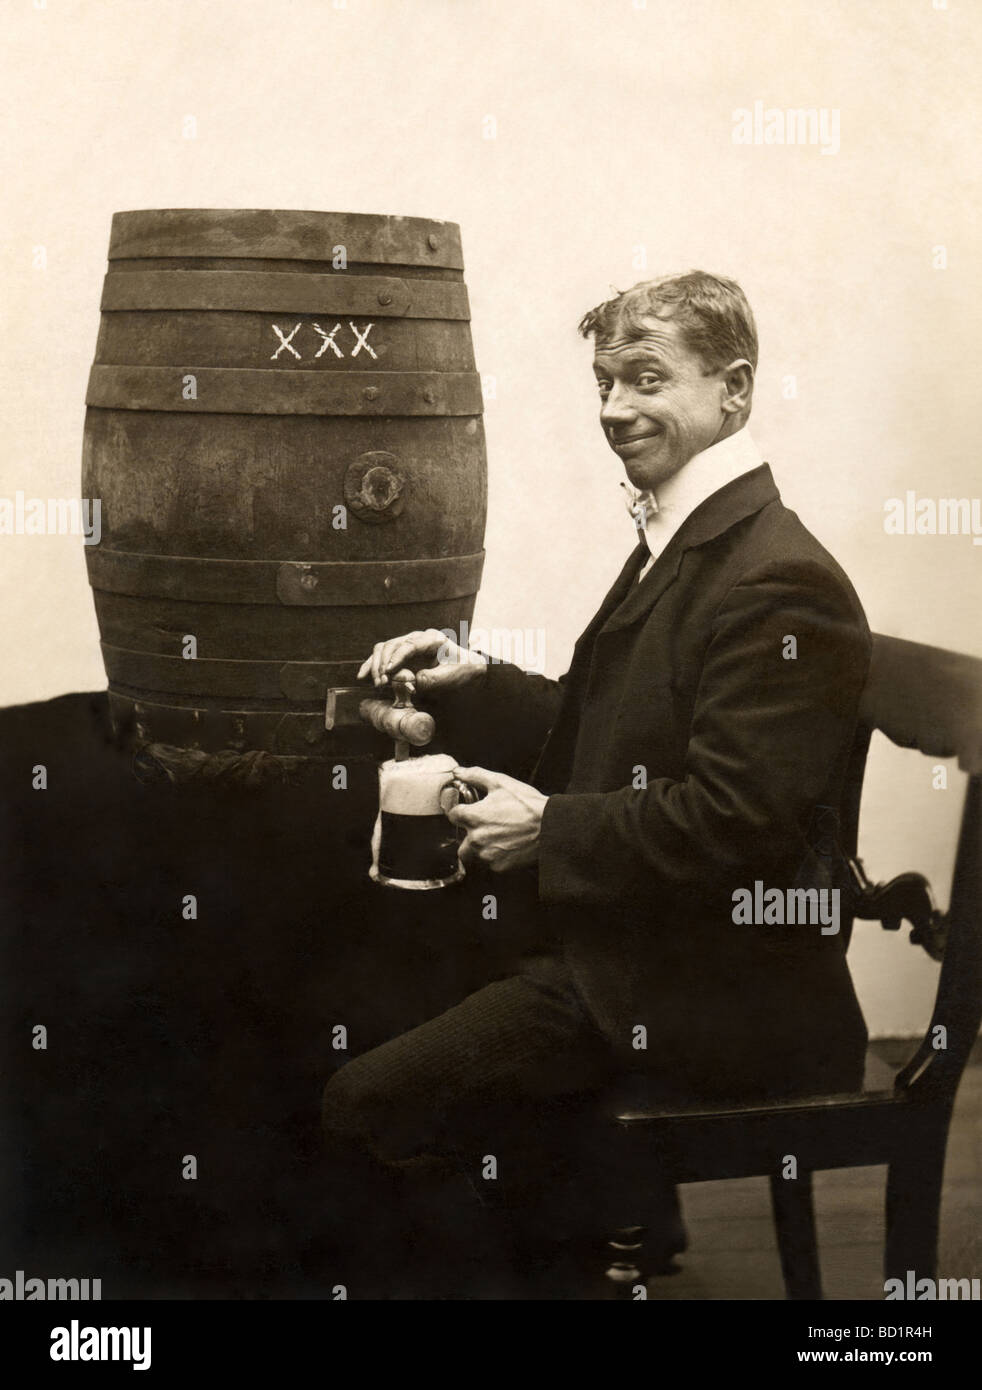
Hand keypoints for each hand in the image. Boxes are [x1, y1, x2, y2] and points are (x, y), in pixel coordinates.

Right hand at [357, 628, 488, 693]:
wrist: (468, 669)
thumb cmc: (464, 670)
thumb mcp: (453, 676)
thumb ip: (433, 679)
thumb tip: (413, 681)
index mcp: (432, 639)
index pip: (409, 645)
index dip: (397, 658)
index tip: (388, 672)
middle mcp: (418, 638)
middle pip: (393, 645)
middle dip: (384, 664)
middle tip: (383, 683)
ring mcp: (409, 644)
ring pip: (384, 648)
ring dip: (377, 665)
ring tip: (378, 683)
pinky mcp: (402, 655)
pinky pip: (383, 656)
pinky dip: (372, 665)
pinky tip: (363, 676)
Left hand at [446, 766, 547, 872]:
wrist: (551, 827)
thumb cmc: (528, 804)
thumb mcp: (501, 783)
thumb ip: (475, 776)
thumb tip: (457, 772)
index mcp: (473, 817)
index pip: (452, 816)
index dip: (461, 812)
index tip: (470, 812)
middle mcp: (476, 839)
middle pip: (460, 843)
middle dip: (470, 838)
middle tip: (486, 830)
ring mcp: (487, 855)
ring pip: (474, 856)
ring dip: (482, 849)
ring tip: (500, 838)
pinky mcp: (499, 867)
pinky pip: (490, 864)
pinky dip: (496, 857)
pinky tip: (509, 846)